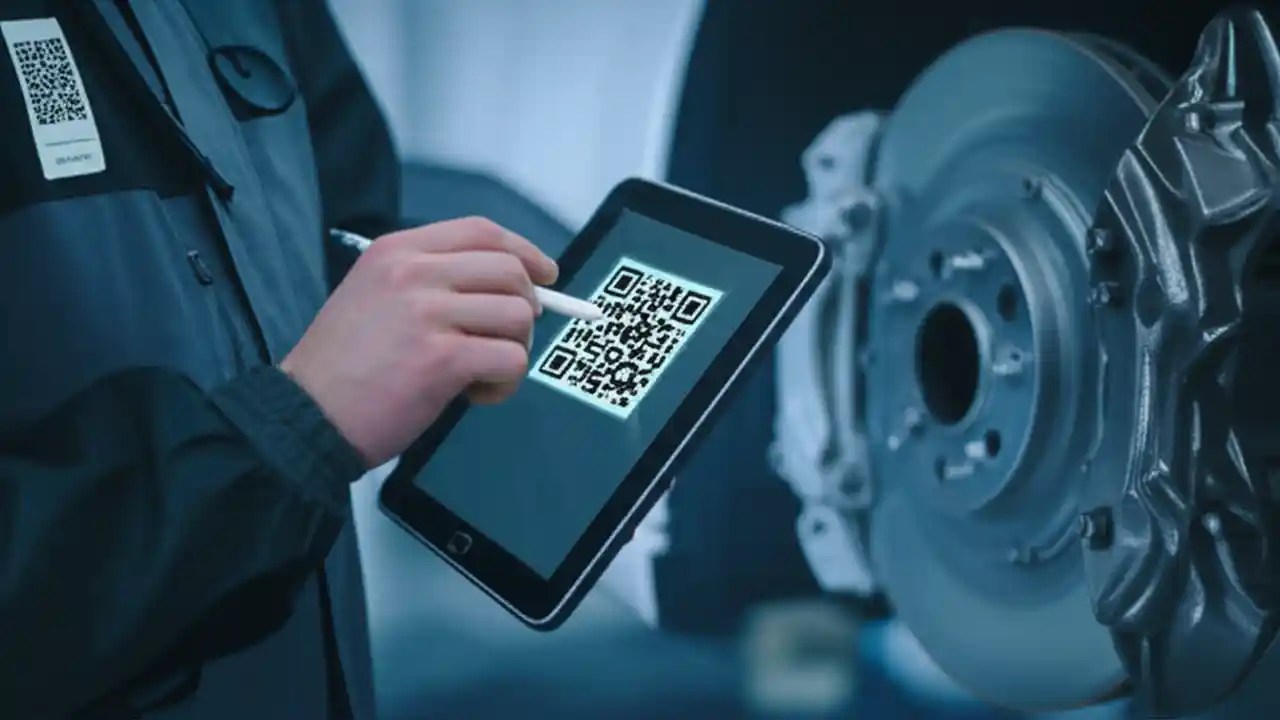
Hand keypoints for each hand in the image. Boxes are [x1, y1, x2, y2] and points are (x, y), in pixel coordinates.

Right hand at [280, 217, 557, 466]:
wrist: (306, 414)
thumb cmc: (344, 365)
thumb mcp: (374, 295)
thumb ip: (431, 282)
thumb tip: (508, 288)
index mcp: (397, 250)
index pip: (481, 231)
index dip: (524, 252)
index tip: (545, 275)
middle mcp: (413, 272)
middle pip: (510, 271)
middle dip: (525, 308)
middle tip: (505, 339)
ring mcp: (428, 313)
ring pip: (518, 316)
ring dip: (515, 349)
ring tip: (481, 372)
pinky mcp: (443, 359)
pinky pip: (511, 360)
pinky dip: (505, 383)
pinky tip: (475, 394)